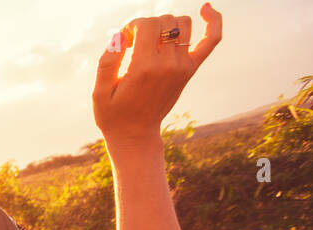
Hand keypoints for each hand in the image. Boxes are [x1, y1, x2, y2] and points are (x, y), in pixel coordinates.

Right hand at [93, 3, 222, 147]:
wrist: (135, 135)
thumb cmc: (113, 114)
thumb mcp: (99, 92)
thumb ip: (107, 62)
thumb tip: (120, 36)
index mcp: (143, 68)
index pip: (146, 24)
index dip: (132, 26)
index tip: (123, 42)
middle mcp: (167, 65)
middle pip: (164, 21)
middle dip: (146, 25)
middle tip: (133, 45)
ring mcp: (182, 66)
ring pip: (182, 24)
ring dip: (166, 24)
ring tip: (153, 40)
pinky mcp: (190, 69)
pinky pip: (212, 39)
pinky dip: (213, 21)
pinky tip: (206, 8)